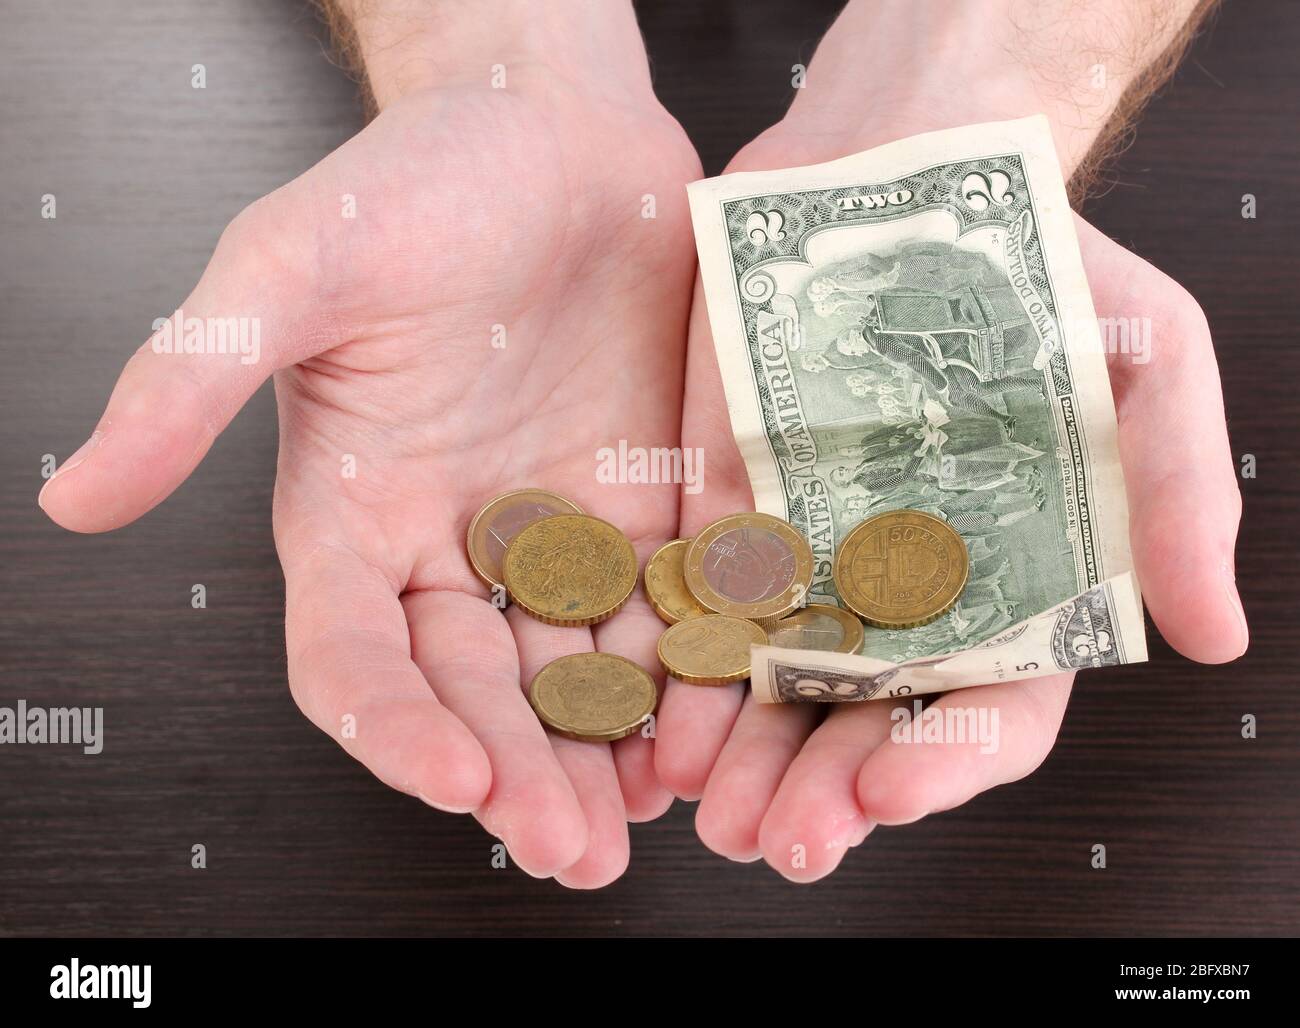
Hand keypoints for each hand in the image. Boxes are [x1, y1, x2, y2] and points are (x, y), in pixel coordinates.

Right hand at [37, 3, 700, 887]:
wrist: (551, 131)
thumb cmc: (413, 181)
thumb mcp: (290, 265)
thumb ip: (190, 379)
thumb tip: (77, 499)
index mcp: (355, 514)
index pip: (356, 655)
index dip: (392, 724)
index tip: (447, 775)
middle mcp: (457, 542)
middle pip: (481, 690)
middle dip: (523, 771)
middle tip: (569, 845)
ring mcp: (562, 530)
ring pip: (582, 669)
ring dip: (615, 747)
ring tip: (651, 812)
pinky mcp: (650, 504)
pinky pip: (672, 603)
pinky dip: (694, 664)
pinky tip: (718, 715)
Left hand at [654, 1, 1244, 881]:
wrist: (905, 182)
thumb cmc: (1042, 271)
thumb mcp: (1144, 362)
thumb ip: (1171, 496)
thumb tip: (1212, 635)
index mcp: (1009, 582)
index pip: (983, 708)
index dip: (944, 762)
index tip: (889, 790)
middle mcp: (904, 590)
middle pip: (864, 723)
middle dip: (825, 791)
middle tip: (785, 844)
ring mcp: (809, 555)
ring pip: (771, 688)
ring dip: (741, 759)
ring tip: (712, 815)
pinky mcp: (727, 510)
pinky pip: (697, 602)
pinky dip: (677, 664)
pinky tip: (655, 719)